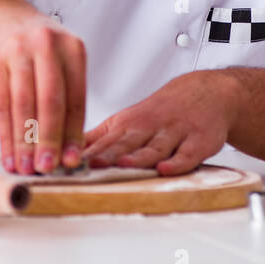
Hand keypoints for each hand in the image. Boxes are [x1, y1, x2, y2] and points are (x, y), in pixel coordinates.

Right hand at [0, 0, 86, 174]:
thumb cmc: (32, 44)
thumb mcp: (57, 58)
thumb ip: (65, 94)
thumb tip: (69, 146)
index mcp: (72, 48)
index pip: (75, 98)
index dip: (74, 133)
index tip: (73, 160)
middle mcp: (47, 46)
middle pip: (50, 102)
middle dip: (50, 140)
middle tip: (48, 169)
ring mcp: (18, 50)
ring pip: (23, 105)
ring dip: (24, 142)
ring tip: (26, 168)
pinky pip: (0, 104)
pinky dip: (5, 134)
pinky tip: (8, 154)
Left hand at [81, 70, 238, 174]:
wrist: (203, 93)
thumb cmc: (159, 112)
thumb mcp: (125, 120)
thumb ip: (96, 138)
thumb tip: (61, 150)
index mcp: (127, 124)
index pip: (102, 140)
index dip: (84, 152)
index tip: (68, 163)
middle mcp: (148, 128)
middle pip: (125, 143)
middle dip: (106, 154)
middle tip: (88, 165)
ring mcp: (173, 134)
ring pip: (154, 148)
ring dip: (138, 158)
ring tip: (121, 166)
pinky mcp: (197, 142)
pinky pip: (187, 154)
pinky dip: (177, 163)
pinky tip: (165, 170)